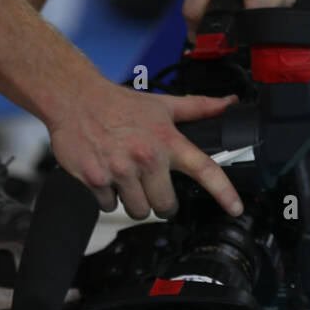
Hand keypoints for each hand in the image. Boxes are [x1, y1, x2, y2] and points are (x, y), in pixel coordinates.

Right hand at [49, 81, 243, 219]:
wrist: (74, 99)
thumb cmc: (117, 104)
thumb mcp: (161, 104)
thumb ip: (198, 108)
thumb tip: (228, 103)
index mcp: (166, 141)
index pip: (204, 169)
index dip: (223, 192)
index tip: (235, 208)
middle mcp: (146, 157)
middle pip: (164, 206)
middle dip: (159, 203)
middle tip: (151, 188)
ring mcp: (120, 170)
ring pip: (137, 210)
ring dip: (133, 201)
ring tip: (126, 179)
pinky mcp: (96, 180)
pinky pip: (109, 206)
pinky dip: (108, 197)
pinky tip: (106, 177)